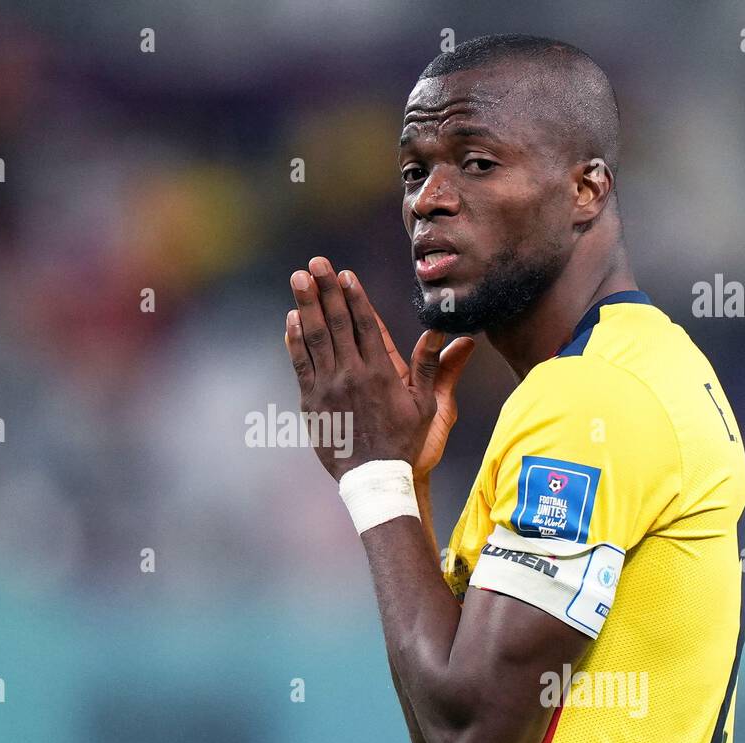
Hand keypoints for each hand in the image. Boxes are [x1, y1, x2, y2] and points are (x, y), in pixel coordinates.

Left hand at [285, 257, 473, 480]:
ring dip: (306, 306)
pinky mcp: (312, 401)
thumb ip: (434, 367)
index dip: (354, 296)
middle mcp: (352, 375)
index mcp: (381, 372)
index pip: (365, 324)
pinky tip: (292, 319)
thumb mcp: (427, 405)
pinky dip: (295, 341)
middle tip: (316, 263)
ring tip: (299, 279)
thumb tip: (452, 336)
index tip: (345, 274)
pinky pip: (301, 365)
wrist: (375, 477)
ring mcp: (329, 387)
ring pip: (316, 339)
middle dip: (326, 290)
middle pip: (337, 323)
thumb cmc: (405, 441)